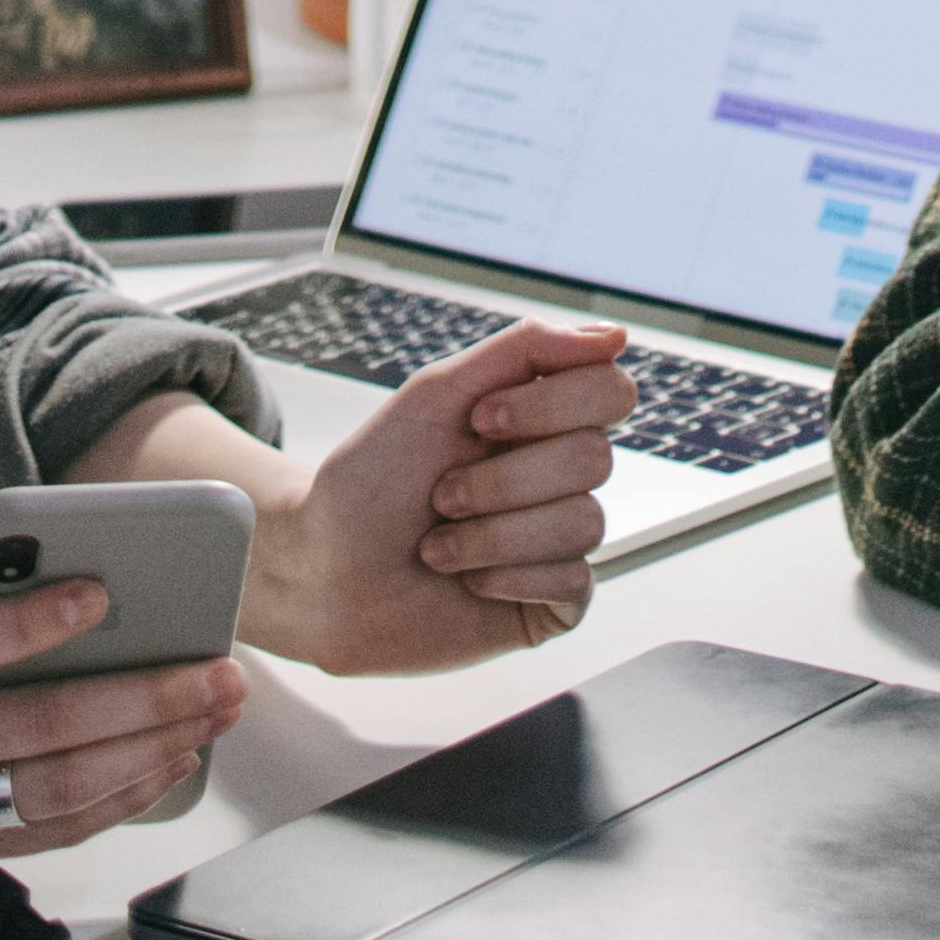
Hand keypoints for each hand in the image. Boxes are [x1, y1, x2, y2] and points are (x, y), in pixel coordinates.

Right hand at [0, 543, 244, 860]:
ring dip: (149, 751)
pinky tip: (168, 761)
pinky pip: (50, 831)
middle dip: (141, 697)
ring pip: (56, 790)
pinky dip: (118, 798)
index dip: (34, 622)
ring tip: (212, 712)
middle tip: (215, 668)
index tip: (102, 592)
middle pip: (35, 728)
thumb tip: (25, 559)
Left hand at [237, 320, 630, 676]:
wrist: (322, 571)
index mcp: (538, 417)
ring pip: (585, 522)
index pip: (610, 390)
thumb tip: (618, 336)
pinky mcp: (552, 603)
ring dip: (493, 533)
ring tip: (439, 545)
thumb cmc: (371, 479)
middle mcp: (557, 476)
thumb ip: (525, 350)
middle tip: (441, 494)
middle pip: (595, 457)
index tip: (481, 418)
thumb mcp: (438, 393)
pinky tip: (467, 580)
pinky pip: (575, 582)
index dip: (552, 404)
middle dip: (502, 479)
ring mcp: (557, 540)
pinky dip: (507, 576)